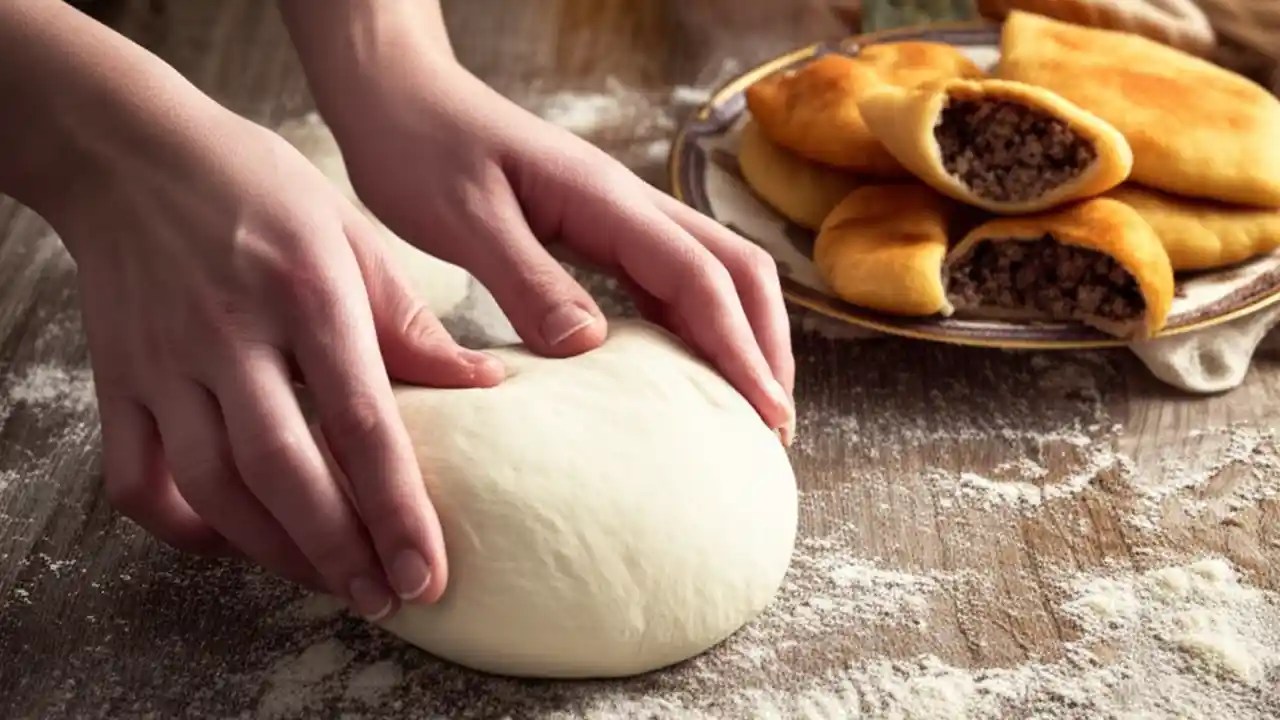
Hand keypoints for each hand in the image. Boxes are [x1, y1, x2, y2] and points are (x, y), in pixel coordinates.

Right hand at [51, 102, 501, 618]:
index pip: (361, 421)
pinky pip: (136, 479)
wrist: (134, 154)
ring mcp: (163, 363)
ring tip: (332, 582)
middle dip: (340, 551)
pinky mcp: (118, 380)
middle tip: (385, 600)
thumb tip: (484, 387)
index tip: (428, 570)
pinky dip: (181, 526)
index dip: (397, 507)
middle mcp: (230, 334)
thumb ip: (413, 323)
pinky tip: (232, 540)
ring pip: (212, 488)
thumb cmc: (261, 189)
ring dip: (275, 551)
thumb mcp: (354, 235)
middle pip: (283, 471)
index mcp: (305, 293)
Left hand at [317, 61, 797, 442]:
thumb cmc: (420, 149)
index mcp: (605, 198)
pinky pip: (667, 281)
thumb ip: (528, 281)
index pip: (700, 276)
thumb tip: (591, 348)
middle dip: (765, 344)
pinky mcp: (598, 230)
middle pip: (735, 268)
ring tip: (745, 407)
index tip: (765, 412)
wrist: (399, 97)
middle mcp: (628, 203)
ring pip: (711, 274)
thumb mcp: (465, 220)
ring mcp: (619, 215)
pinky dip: (693, 328)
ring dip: (738, 336)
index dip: (739, 347)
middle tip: (774, 422)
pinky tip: (685, 371)